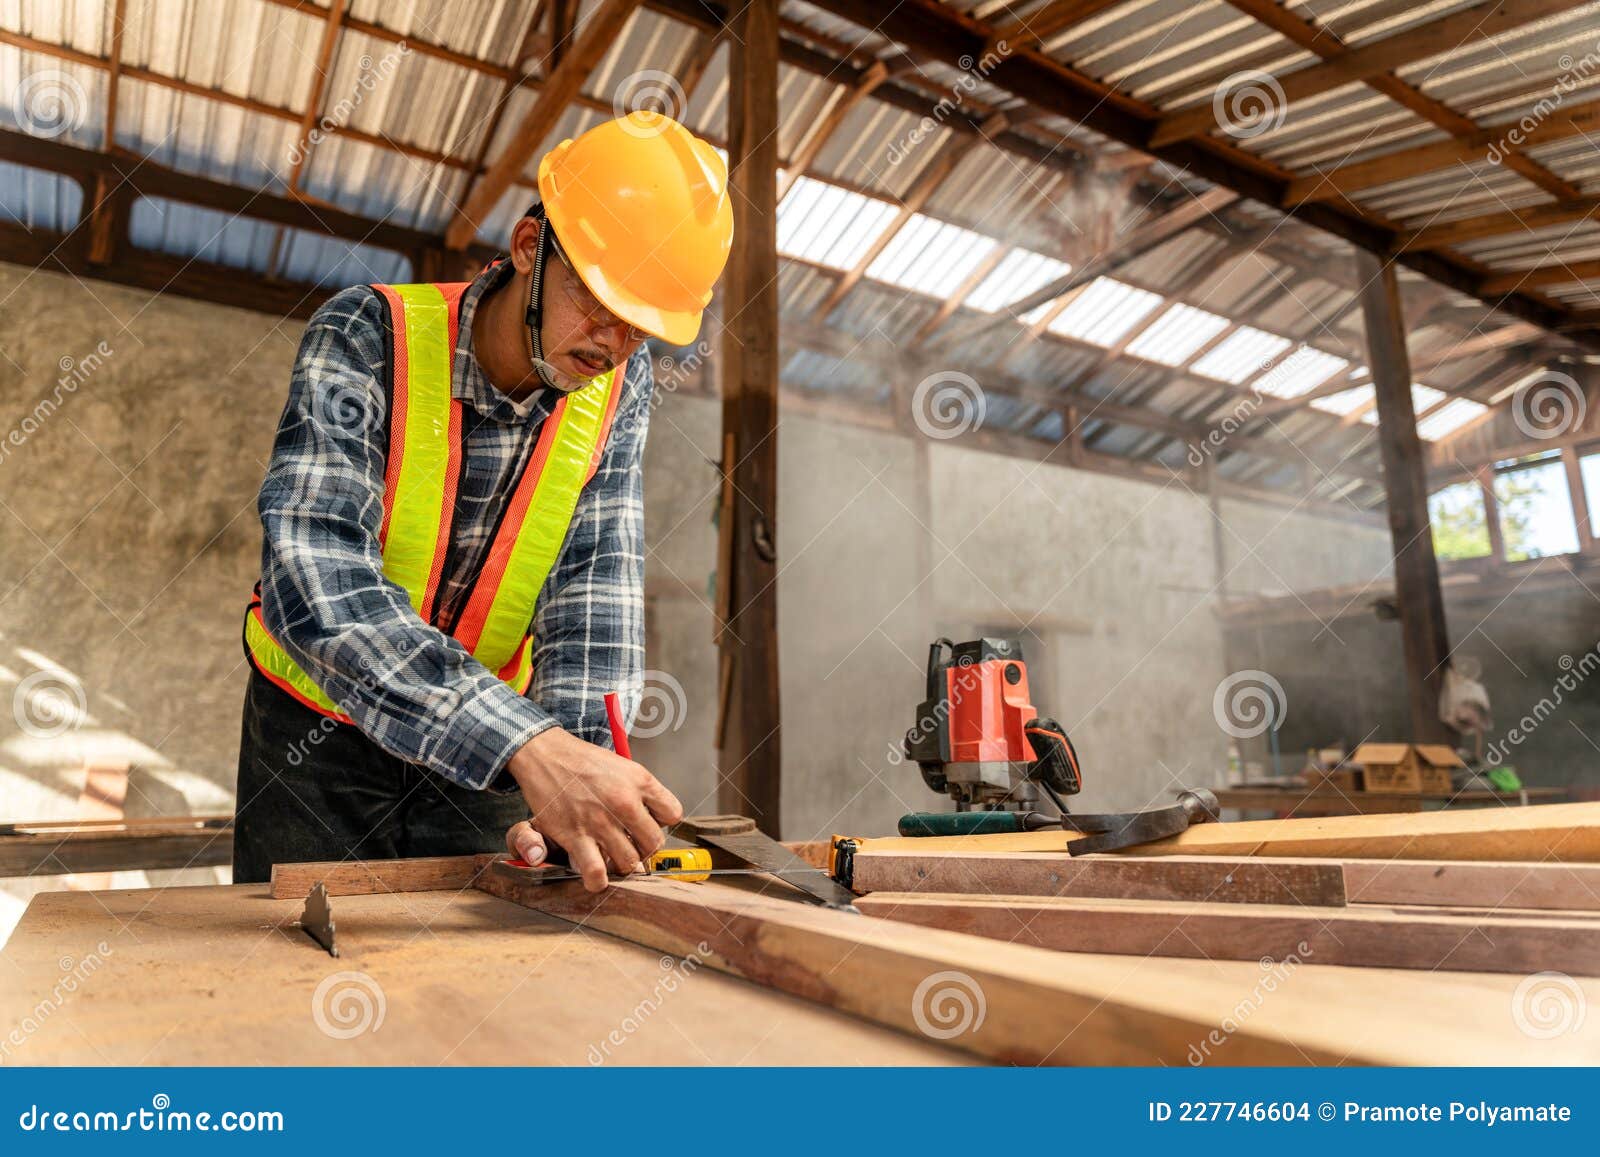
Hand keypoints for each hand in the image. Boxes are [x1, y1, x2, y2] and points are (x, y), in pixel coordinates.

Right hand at [506, 726, 682, 891]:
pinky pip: (597, 872)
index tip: (649, 823)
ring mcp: (600, 821)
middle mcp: (623, 802)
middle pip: (654, 843)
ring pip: (629, 862)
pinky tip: (598, 876)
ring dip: (623, 865)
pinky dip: (599, 881)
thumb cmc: (583, 760)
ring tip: (615, 858)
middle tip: (632, 846)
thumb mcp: (623, 765)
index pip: (673, 814)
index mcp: (639, 781)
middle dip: (645, 849)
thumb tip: (652, 817)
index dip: (662, 822)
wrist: (547, 754)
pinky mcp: (575, 836)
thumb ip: (641, 791)